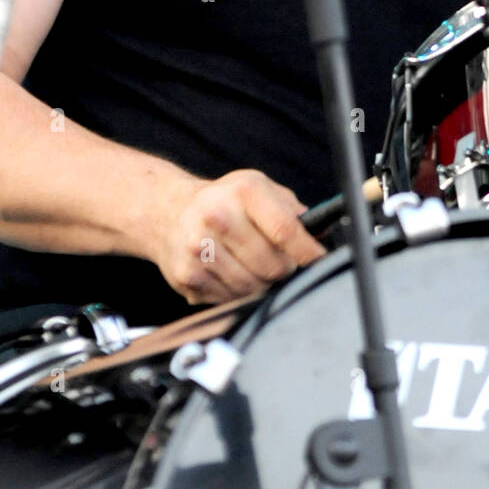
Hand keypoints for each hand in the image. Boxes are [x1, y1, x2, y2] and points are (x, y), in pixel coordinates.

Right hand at [154, 168, 325, 305]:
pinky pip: (229, 299)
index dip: (308, 252)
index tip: (319, 262)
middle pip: (272, 266)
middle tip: (281, 263)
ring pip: (252, 288)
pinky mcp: (187, 276)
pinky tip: (230, 273)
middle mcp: (218, 217)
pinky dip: (237, 293)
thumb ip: (291, 210)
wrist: (169, 212)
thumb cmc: (223, 201)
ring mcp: (199, 248)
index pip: (285, 230)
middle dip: (284, 270)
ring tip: (254, 267)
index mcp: (243, 191)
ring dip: (262, 285)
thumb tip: (320, 235)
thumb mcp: (258, 189)